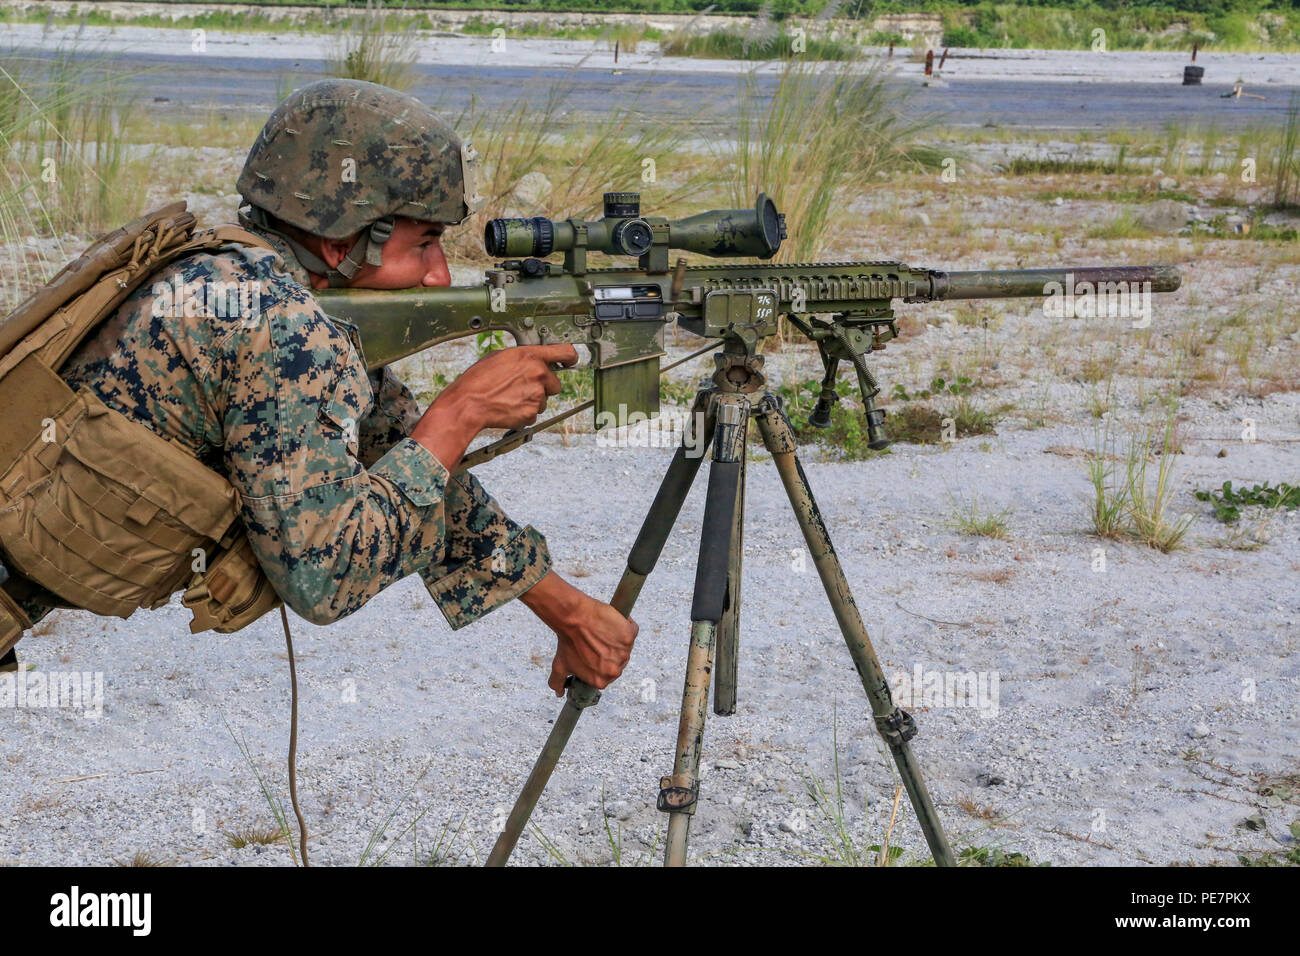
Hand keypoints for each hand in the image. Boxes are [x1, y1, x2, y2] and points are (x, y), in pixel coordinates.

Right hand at [410, 344, 577, 468]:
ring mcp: (536, 396)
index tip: (571, 360)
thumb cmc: (478, 380)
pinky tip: (509, 406)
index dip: (570, 357)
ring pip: (544, 399)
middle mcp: (538, 374)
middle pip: (555, 383)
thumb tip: (533, 358)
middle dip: (543, 385)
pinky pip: (534, 413)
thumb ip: (523, 357)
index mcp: (530, 356)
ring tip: (510, 397)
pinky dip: (524, 412)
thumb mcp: (500, 356)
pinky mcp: (531, 414)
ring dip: (532, 400)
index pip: (564, 352)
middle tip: (523, 386)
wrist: (469, 404)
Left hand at [518, 571, 638, 696]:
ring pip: (625, 645)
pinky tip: (612, 621)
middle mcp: (614, 670)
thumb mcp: (560, 665)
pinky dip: (625, 623)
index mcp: (601, 680)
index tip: (595, 651)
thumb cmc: (567, 641)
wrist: (573, 618)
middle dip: (610, 651)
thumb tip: (559, 693)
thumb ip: (558, 682)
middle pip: (618, 660)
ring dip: (617, 638)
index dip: (601, 660)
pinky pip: (631, 628)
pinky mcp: (629, 636)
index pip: (607, 673)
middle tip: (598, 640)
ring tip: (602, 631)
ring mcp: (624, 653)